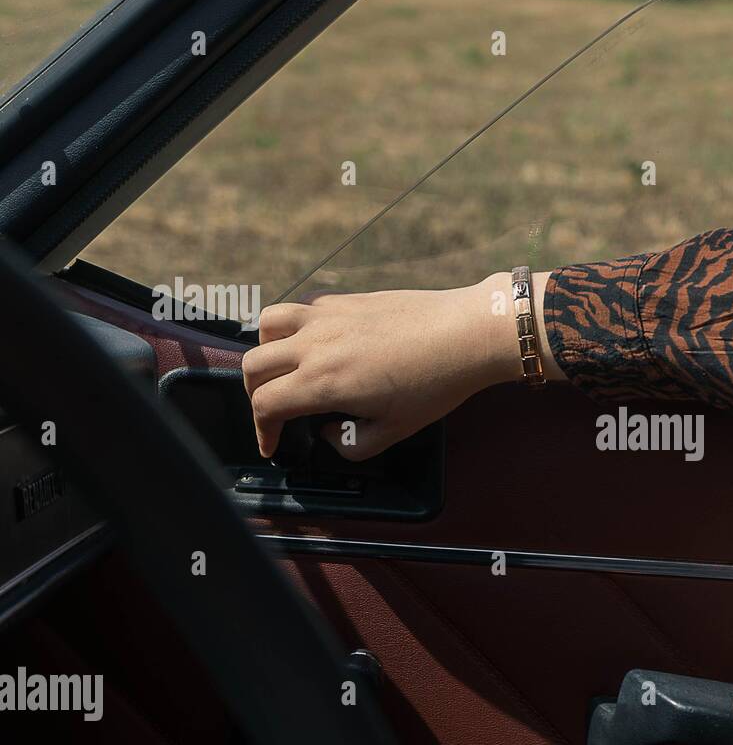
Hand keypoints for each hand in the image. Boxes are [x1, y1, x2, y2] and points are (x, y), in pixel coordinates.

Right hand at [241, 273, 557, 459]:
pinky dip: (296, 328)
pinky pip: (301, 309)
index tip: (272, 445)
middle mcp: (315, 344)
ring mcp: (327, 316)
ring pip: (268, 324)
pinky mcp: (345, 299)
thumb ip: (352, 443)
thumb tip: (329, 434)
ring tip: (285, 369)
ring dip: (266, 350)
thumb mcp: (396, 429)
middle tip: (275, 412)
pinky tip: (320, 344)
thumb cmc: (436, 384)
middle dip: (256, 394)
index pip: (265, 404)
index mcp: (323, 381)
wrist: (466, 332)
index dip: (262, 431)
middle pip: (254, 365)